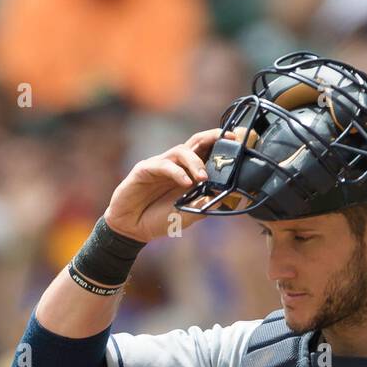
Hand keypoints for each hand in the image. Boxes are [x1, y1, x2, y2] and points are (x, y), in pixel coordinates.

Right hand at [104, 129, 223, 242]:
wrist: (132, 228)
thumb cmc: (158, 219)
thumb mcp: (187, 216)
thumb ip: (204, 206)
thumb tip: (225, 198)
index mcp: (188, 174)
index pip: (206, 152)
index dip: (219, 144)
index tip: (235, 141)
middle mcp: (176, 166)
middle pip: (195, 143)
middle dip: (211, 137)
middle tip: (226, 140)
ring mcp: (160, 165)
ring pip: (180, 151)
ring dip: (195, 162)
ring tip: (203, 178)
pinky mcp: (145, 169)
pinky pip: (163, 165)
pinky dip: (177, 172)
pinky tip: (186, 183)